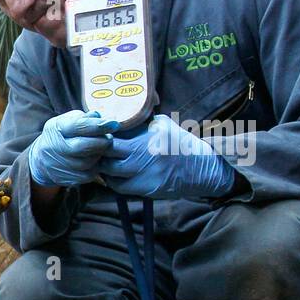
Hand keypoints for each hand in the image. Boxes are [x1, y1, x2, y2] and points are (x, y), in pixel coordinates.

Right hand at [26, 110, 121, 186]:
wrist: (41, 160)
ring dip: (98, 155)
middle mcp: (53, 147)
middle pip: (84, 146)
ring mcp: (57, 165)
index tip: (114, 124)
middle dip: (102, 142)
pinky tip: (93, 161)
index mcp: (55, 128)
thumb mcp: (68, 121)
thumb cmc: (61, 136)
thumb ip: (84, 119)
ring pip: (87, 162)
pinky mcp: (64, 178)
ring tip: (99, 149)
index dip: (99, 126)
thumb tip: (100, 117)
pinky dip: (94, 168)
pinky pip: (87, 175)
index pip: (79, 126)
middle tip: (109, 139)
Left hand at [97, 115, 237, 198]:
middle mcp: (144, 154)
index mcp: (146, 136)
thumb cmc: (180, 144)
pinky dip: (113, 181)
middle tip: (96, 149)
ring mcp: (144, 173)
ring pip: (109, 172)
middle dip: (99, 151)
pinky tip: (115, 175)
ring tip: (105, 162)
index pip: (112, 135)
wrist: (202, 168)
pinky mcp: (145, 188)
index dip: (101, 135)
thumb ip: (140, 119)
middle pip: (106, 153)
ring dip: (104, 167)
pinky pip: (119, 186)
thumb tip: (118, 111)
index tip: (98, 134)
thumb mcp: (162, 124)